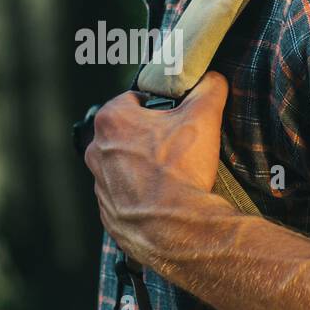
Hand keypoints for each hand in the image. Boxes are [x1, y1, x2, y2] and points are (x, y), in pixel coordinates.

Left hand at [82, 70, 228, 268]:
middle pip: (128, 132)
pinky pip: (124, 195)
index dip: (159, 107)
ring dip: (144, 167)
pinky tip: (164, 199)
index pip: (134, 100)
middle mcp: (97, 150)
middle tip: (178, 147)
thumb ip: (208, 90)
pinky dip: (141, 196)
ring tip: (173, 176)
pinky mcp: (107, 211)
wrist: (175, 230)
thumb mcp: (203, 118)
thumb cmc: (181, 171)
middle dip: (151, 137)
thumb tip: (212, 79)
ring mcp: (99, 183)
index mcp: (111, 120)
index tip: (176, 119)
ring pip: (124, 165)